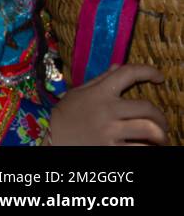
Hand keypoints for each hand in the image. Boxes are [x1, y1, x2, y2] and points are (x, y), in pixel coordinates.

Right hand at [47, 64, 168, 144]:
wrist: (54, 141)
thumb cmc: (65, 117)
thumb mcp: (78, 93)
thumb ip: (100, 80)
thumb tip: (118, 66)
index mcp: (99, 92)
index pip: (128, 73)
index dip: (148, 71)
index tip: (159, 77)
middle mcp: (107, 110)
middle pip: (146, 107)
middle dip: (160, 116)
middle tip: (161, 123)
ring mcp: (110, 131)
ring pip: (148, 130)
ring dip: (160, 135)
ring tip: (160, 139)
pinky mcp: (111, 148)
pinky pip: (140, 148)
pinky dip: (148, 148)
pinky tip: (147, 147)